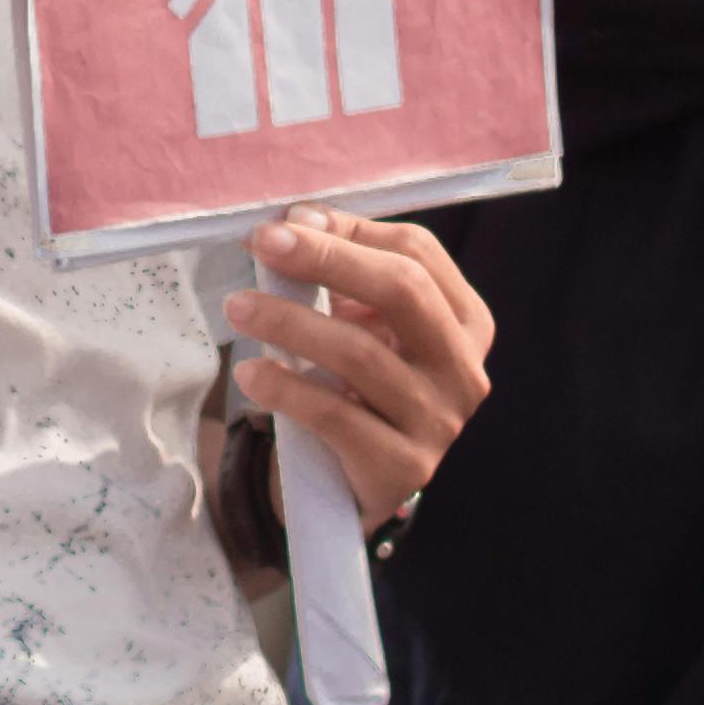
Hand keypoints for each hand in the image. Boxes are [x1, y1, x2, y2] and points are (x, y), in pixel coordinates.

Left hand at [230, 206, 491, 526]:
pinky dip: (285, 388)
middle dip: (326, 258)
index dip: (349, 231)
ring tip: (238, 308)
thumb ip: (338, 271)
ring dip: (289, 321)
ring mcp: (440, 420)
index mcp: (465, 320)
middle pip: (402, 289)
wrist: (356, 483)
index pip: (417, 253)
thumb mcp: (361, 324)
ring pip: (359, 353)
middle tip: (263, 244)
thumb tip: (295, 221)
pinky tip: (250, 374)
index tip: (287, 224)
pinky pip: (335, 416)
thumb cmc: (358, 387)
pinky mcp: (403, 467)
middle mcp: (463, 368)